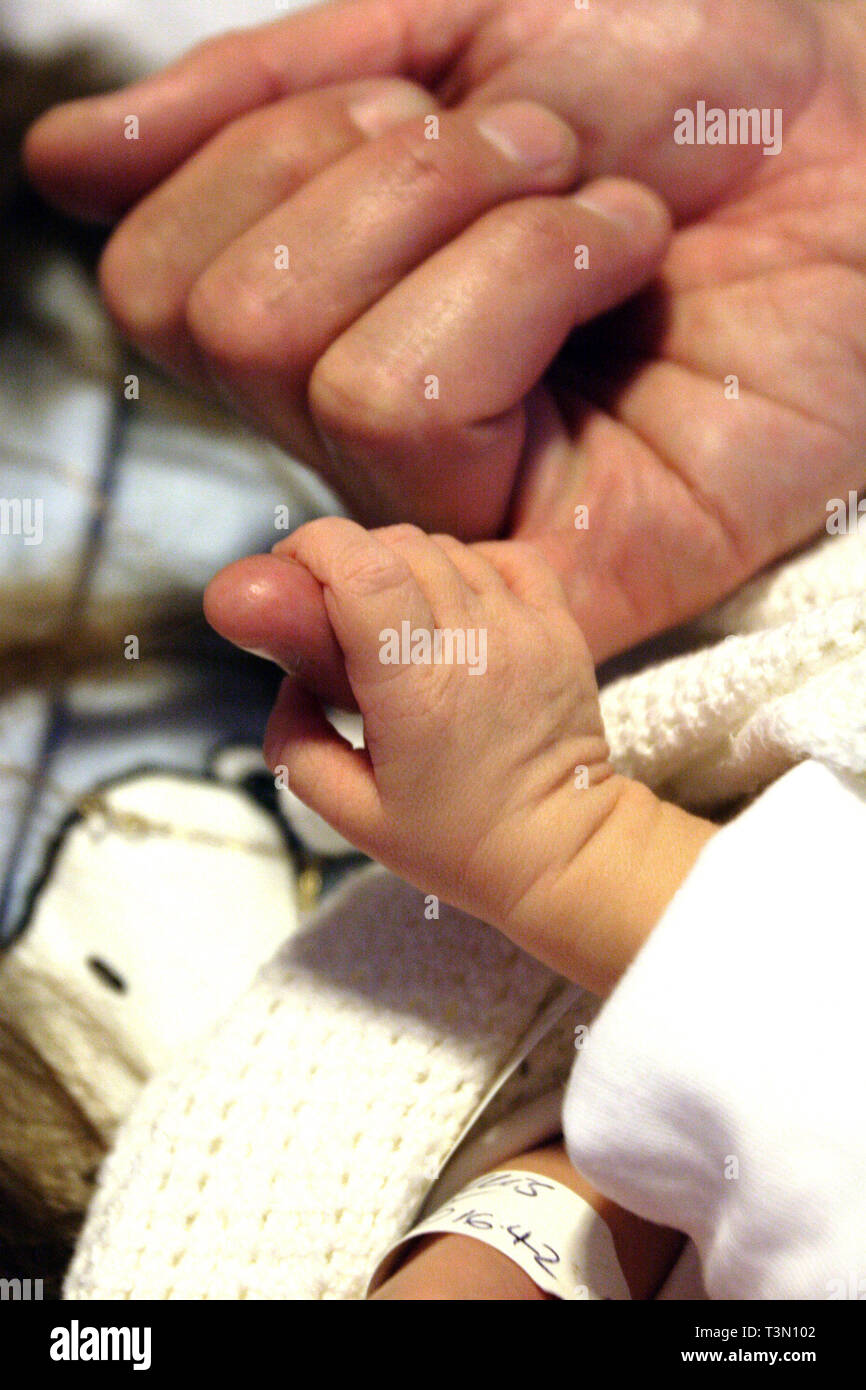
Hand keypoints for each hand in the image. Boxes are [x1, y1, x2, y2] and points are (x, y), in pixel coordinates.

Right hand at [27, 0, 865, 659]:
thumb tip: (59, 167)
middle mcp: (352, 422)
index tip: (417, 103)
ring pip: (333, 374)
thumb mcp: (435, 23)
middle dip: (387, 176)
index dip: (264, 154)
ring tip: (600, 216)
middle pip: (216, 326)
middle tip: (530, 153)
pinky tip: (621, 273)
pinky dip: (521, 289)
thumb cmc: (673, 71)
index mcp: (314, 307)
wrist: (850, 124)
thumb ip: (247, 103)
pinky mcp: (540, 556)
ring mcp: (446, 498)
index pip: (151, 275)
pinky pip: (419, 433)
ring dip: (487, 227)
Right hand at [249, 518, 712, 989]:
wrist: (562, 852)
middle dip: (347, 559)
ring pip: (446, 549)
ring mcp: (525, 629)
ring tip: (393, 620)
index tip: (291, 572)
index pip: (359, 567)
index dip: (313, 547)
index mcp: (416, 690)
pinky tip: (451, 604)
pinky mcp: (560, 626)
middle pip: (396, 546)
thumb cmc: (455, 842)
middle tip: (332, 607)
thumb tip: (289, 683)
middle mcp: (474, 644)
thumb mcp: (350, 815)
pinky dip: (467, 564)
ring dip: (403, 566)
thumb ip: (294, 744)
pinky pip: (506, 558)